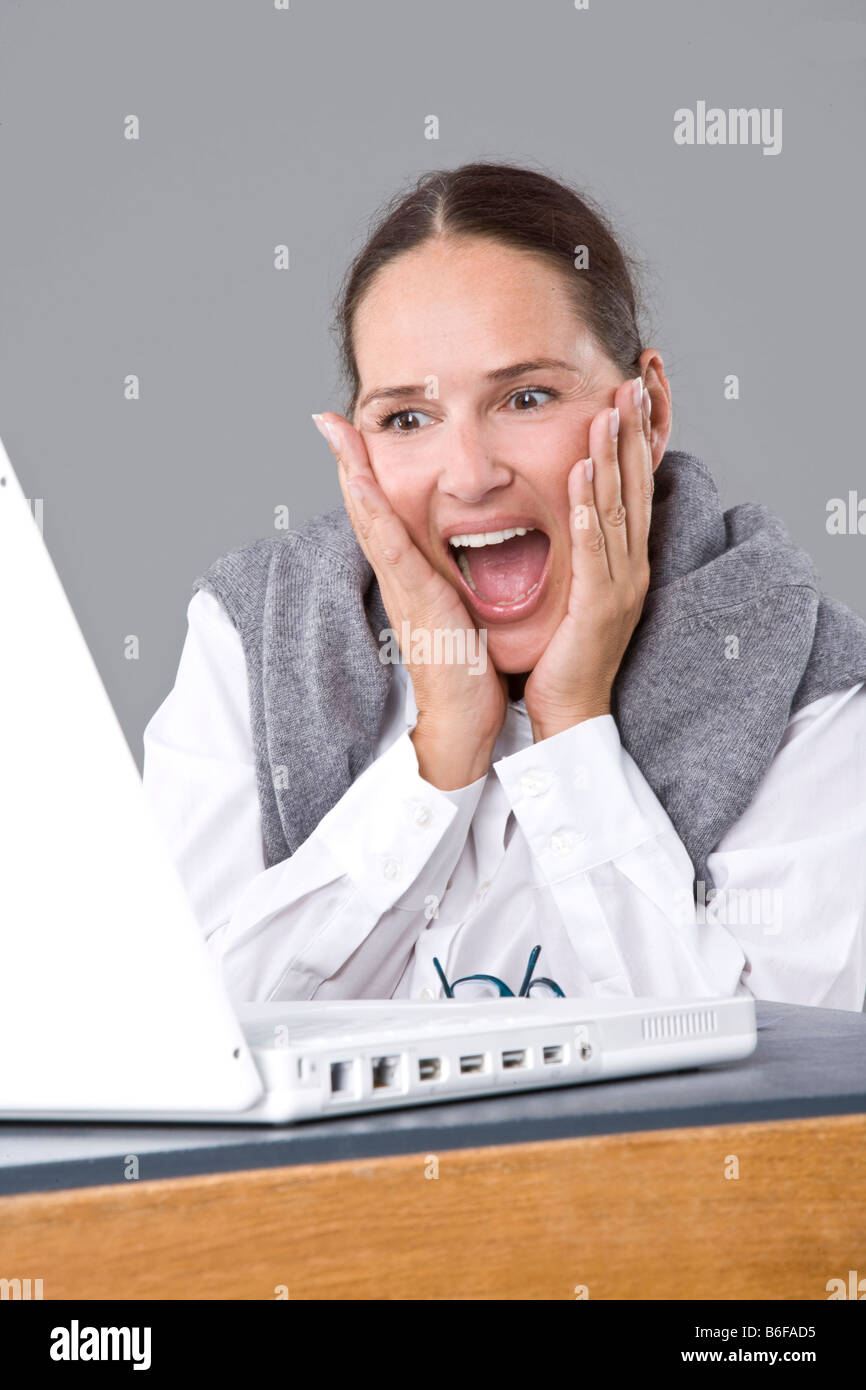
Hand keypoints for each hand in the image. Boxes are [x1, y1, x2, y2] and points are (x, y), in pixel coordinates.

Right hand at [313, 412, 508, 788]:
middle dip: (347, 460)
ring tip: (337, 430)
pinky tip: (361, 484)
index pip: (383, 514)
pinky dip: (372, 514)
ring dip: (351, 473)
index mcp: (409, 576)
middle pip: (365, 508)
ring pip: (371, 519)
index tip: (351, 432)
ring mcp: (401, 587)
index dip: (364, 473)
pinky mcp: (414, 600)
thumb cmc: (466, 668)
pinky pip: (390, 549)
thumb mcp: (458, 611)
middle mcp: (397, 577)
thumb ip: (453, 582)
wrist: (462, 719)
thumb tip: (463, 557)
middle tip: (330, 416)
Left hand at [523, 375, 653, 741]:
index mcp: (624, 560)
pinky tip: (583, 474)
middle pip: (637, 487)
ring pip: (618, 508)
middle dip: (635, 431)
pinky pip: (594, 548)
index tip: (633, 393)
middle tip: (633, 380)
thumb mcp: (574, 589)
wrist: (571, 711)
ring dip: (614, 457)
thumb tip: (566, 508)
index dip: (637, 439)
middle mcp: (630, 566)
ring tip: (607, 411)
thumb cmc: (564, 653)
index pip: (634, 487)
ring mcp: (619, 585)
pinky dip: (590, 508)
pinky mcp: (599, 606)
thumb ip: (576, 549)